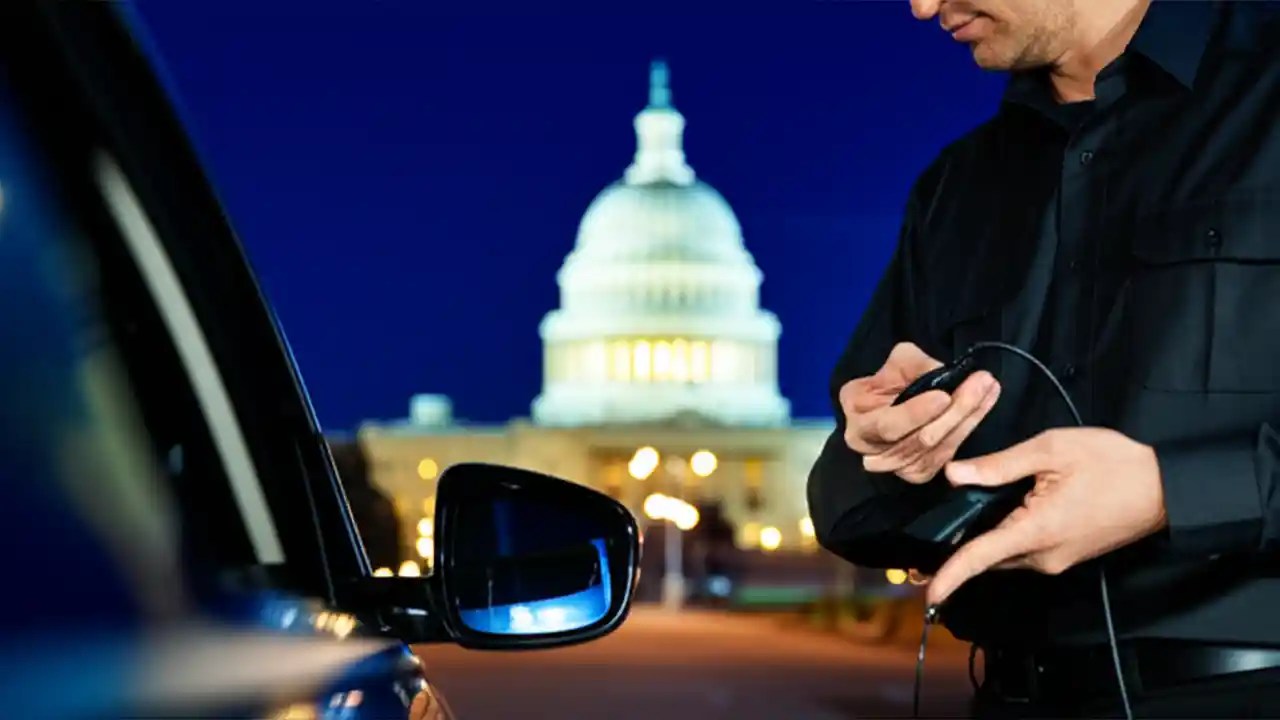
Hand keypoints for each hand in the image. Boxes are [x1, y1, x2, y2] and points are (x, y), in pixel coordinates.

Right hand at [840, 342, 1001, 483]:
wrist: (895, 401)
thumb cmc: (892, 379)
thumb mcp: (897, 361)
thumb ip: (915, 365)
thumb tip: (942, 374)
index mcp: (858, 418)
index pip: (888, 425)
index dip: (916, 414)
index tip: (944, 395)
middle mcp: (870, 448)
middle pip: (919, 440)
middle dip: (955, 411)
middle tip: (981, 383)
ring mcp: (895, 465)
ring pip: (938, 449)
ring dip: (969, 418)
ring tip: (988, 389)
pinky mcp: (918, 472)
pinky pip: (947, 456)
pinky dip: (968, 430)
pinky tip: (983, 407)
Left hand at [926, 427, 1167, 605]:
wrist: (1166, 488)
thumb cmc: (1113, 464)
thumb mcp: (1051, 451)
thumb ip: (1000, 465)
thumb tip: (955, 476)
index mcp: (1036, 531)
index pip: (980, 558)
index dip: (950, 577)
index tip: (927, 594)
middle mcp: (1044, 556)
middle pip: (988, 557)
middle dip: (957, 552)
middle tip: (927, 539)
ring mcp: (1057, 560)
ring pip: (1005, 555)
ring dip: (983, 543)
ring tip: (961, 520)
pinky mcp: (1066, 556)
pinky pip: (1024, 551)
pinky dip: (1005, 538)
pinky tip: (1000, 515)